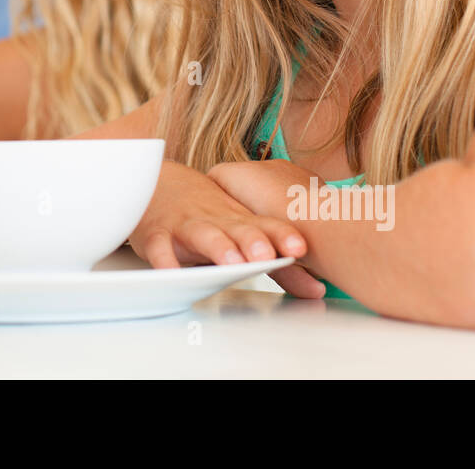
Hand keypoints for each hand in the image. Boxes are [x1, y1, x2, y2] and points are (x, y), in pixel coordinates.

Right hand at [129, 160, 324, 298]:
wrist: (159, 185)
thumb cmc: (208, 214)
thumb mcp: (242, 232)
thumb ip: (279, 264)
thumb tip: (317, 290)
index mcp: (240, 218)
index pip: (266, 225)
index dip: (282, 235)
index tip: (300, 248)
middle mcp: (216, 218)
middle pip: (237, 228)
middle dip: (252, 240)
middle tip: (265, 255)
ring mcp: (186, 224)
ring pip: (203, 234)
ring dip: (217, 246)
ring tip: (231, 263)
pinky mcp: (157, 234)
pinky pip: (159, 247)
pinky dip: (164, 260)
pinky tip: (171, 273)